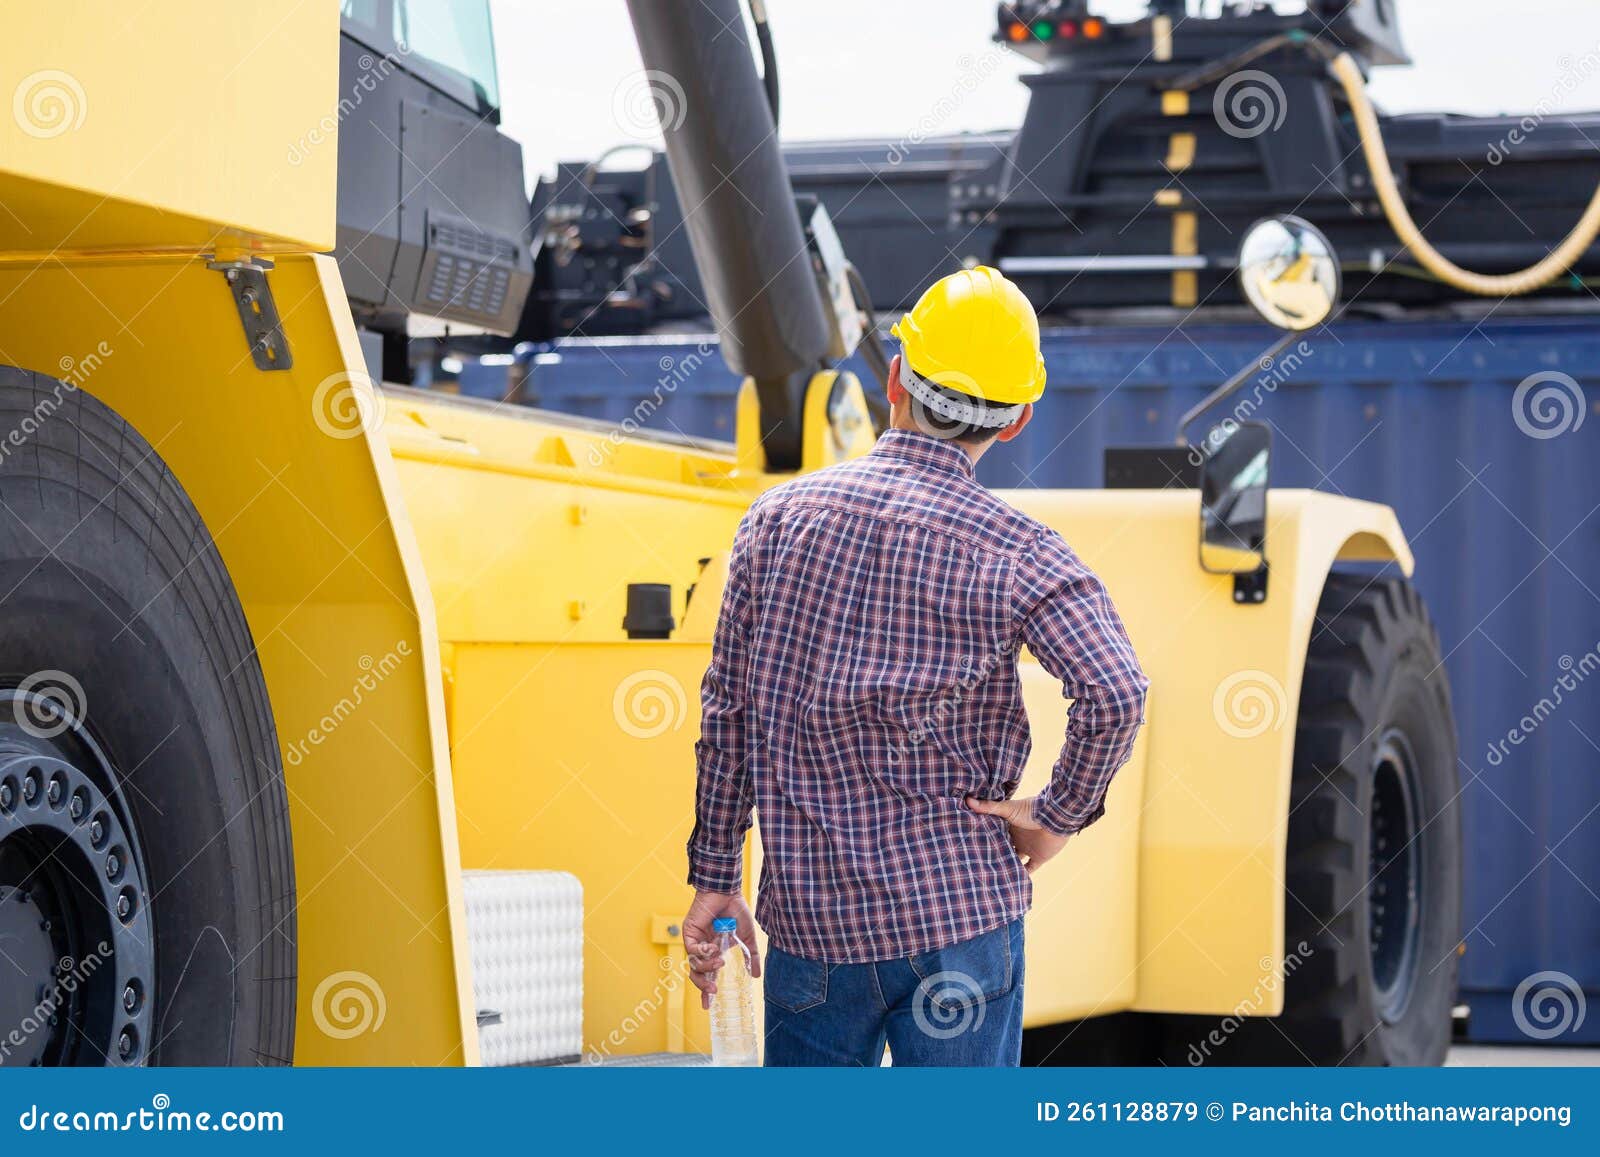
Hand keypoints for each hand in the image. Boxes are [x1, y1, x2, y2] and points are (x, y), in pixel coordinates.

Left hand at [682, 890, 760, 1009]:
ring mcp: (695, 941)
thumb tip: (757, 975)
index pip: (708, 975)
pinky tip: (713, 947)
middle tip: (713, 989)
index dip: (706, 991)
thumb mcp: (748, 938)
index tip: (708, 1006)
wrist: (728, 892)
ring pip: (694, 964)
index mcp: (715, 952)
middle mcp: (703, 949)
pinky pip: (693, 949)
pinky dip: (703, 952)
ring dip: (707, 966)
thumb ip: (752, 957)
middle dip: (704, 985)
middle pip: (697, 974)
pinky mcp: (689, 933)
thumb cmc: (736, 912)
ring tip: (721, 960)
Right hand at [965, 795, 1070, 874]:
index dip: (984, 839)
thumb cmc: (1032, 809)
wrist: (1056, 817)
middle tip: (977, 865)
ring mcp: (1028, 848)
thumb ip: (988, 806)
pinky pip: (1029, 869)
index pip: (995, 833)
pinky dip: (1022, 875)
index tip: (970, 847)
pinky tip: (1011, 883)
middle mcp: (1018, 837)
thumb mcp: (1007, 809)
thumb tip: (967, 800)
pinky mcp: (1039, 857)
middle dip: (993, 855)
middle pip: (1003, 848)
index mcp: (1010, 825)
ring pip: (1014, 860)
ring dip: (1006, 866)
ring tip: (991, 877)